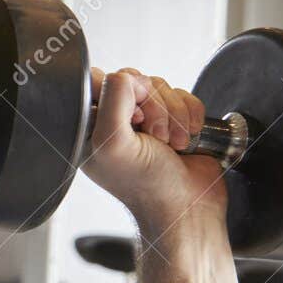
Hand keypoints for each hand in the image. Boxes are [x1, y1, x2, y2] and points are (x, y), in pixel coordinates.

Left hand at [80, 67, 227, 233]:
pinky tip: (188, 139)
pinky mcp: (174, 119)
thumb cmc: (148, 185)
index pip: (99, 81)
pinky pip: (183, 94)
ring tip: (174, 144)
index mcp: (91, 127)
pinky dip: (190, 114)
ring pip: (161, 85)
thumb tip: (127, 77)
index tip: (134, 118)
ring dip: (175, 114)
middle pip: (134, 79)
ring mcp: (147, 119)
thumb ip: (112, 101)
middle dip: (155, 107)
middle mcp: (116, 121)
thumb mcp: (113, 142)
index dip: (122, 91)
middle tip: (157, 137)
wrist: (189, 205)